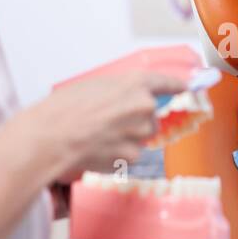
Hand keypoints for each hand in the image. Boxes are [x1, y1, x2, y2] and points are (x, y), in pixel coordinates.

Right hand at [20, 69, 189, 185]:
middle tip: (109, 122)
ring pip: (142, 137)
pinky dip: (118, 155)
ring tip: (99, 136)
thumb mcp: (93, 85)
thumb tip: (126, 98)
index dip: (177, 85)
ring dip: (127, 138)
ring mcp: (140, 132)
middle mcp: (143, 106)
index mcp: (134, 83)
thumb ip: (119, 90)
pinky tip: (98, 149)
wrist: (51, 137)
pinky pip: (131, 155)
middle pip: (151, 116)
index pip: (166, 82)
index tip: (186, 87)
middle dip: (136, 120)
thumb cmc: (63, 109)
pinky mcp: (132, 156)